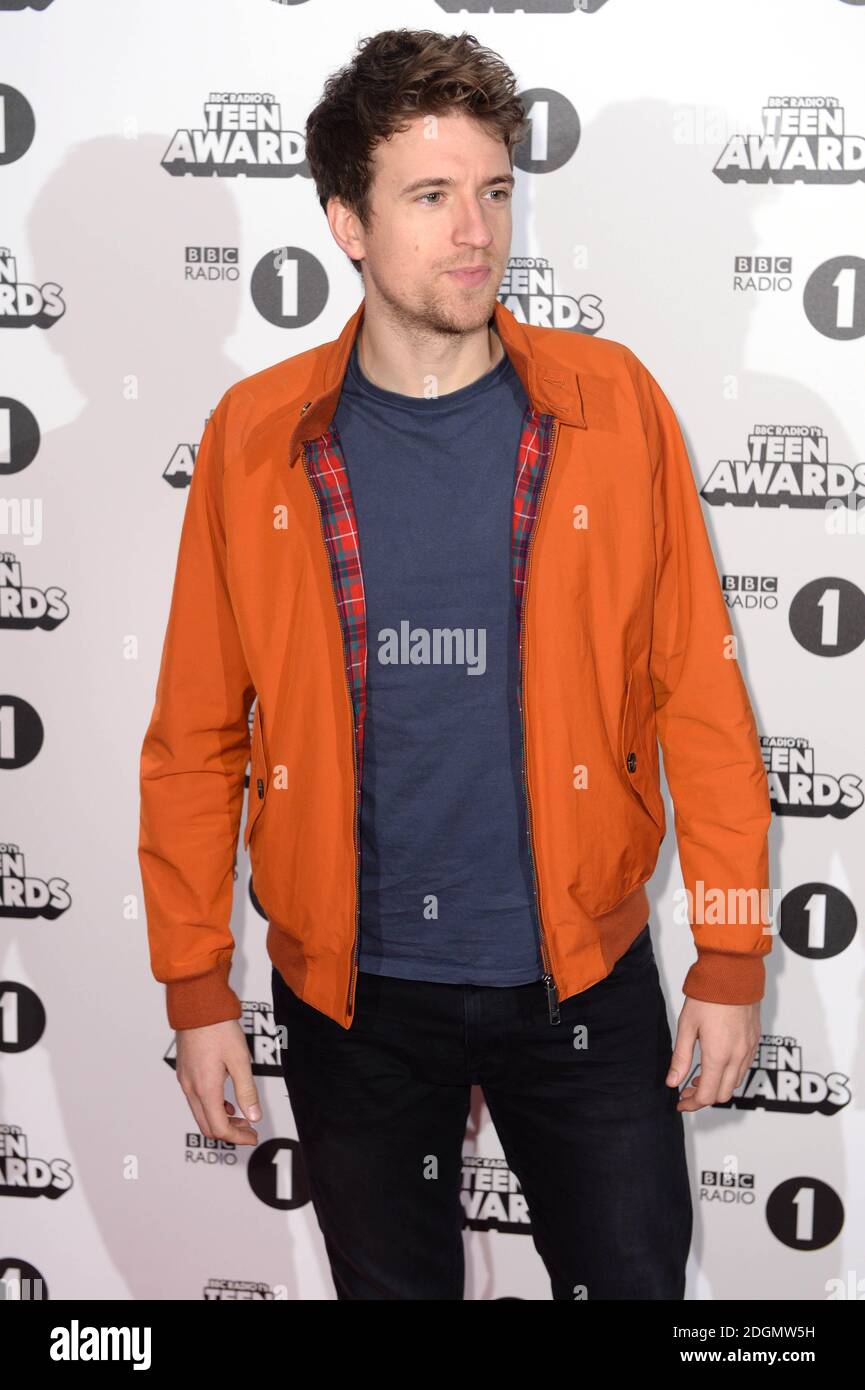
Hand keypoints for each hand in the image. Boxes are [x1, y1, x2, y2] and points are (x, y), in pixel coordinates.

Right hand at [175, 1018, 261, 1144]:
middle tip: (249, 1130)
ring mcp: (185, 1080)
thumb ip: (247, 1090)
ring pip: (200, 1113)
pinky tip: (226, 1100)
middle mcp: (191, 1088)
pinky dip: (212, 1107)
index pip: (220, 1128)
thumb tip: (254, 1116)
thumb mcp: (240, 1059)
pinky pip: (196, 1100)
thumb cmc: (219, 1028)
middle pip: (207, 1126)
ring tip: (241, 1116)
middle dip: (230, 1133)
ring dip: (221, 1120)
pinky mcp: (185, 1072)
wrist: (197, 1005)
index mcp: (206, 1089)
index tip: (253, 1135)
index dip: (238, 1137)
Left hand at [666, 997, 759, 1111]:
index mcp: (718, 1056)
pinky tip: (716, 1064)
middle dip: (703, 1098)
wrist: (734, 975)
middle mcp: (737, 1057)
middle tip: (686, 1091)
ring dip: (717, 1086)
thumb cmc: (709, 996)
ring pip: (735, 1083)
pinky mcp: (755, 1041)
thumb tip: (672, 1082)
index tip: (680, 1102)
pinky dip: (730, 1074)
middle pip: (722, 1094)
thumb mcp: (686, 1026)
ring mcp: (749, 1050)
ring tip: (698, 1077)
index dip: (691, 1104)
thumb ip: (680, 1057)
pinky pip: (744, 1068)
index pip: (706, 1095)